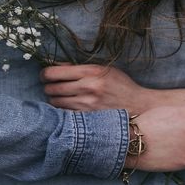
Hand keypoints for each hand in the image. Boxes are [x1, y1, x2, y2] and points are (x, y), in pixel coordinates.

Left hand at [41, 65, 184, 115]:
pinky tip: (68, 107)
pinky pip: (64, 114)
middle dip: (48, 86)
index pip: (54, 72)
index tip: (46, 75)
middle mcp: (87, 88)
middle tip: (51, 86)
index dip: (45, 74)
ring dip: (54, 99)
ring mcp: (86, 105)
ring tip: (60, 97)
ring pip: (55, 102)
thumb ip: (81, 67)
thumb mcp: (104, 70)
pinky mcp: (87, 119)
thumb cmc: (121, 86)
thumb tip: (56, 66)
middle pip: (52, 88)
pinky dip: (62, 111)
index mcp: (91, 72)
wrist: (138, 107)